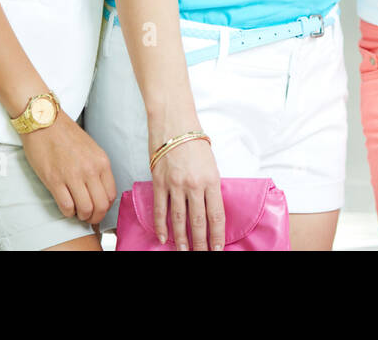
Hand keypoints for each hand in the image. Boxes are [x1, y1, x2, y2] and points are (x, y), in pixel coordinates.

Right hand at [20, 112, 115, 225]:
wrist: (45, 122)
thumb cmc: (67, 135)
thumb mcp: (92, 149)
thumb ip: (97, 169)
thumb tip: (98, 191)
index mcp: (102, 161)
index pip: (111, 195)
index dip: (106, 208)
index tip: (99, 210)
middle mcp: (90, 170)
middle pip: (101, 206)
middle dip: (95, 217)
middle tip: (88, 218)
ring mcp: (72, 176)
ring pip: (85, 209)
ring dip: (81, 216)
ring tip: (77, 213)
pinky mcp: (54, 180)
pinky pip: (66, 206)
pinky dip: (67, 212)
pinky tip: (66, 207)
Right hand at [150, 133, 223, 250]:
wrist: (174, 123)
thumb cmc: (194, 142)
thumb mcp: (211, 164)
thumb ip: (210, 186)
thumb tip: (209, 207)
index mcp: (212, 180)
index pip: (216, 215)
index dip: (217, 235)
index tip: (218, 248)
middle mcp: (195, 185)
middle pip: (199, 222)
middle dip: (201, 243)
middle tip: (202, 255)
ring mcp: (176, 185)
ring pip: (179, 219)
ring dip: (181, 239)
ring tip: (183, 251)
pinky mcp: (160, 182)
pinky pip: (161, 209)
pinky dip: (161, 225)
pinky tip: (163, 237)